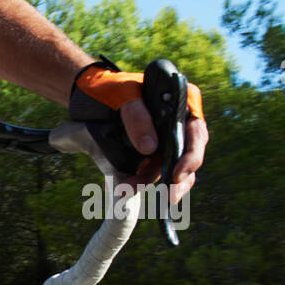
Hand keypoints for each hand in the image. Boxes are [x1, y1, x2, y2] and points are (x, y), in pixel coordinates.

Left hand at [71, 59, 205, 205]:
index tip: (177, 174)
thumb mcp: (122, 94)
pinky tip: (121, 188)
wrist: (88, 93)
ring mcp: (164, 139)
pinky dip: (137, 181)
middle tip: (168, 198)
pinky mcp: (147, 153)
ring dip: (149, 182)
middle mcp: (178, 123)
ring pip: (168, 168)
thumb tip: (150, 148)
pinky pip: (148, 171)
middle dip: (178, 179)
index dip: (191, 156)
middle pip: (187, 155)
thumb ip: (136, 116)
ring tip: (127, 189)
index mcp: (182, 102)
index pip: (195, 132)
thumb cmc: (110, 86)